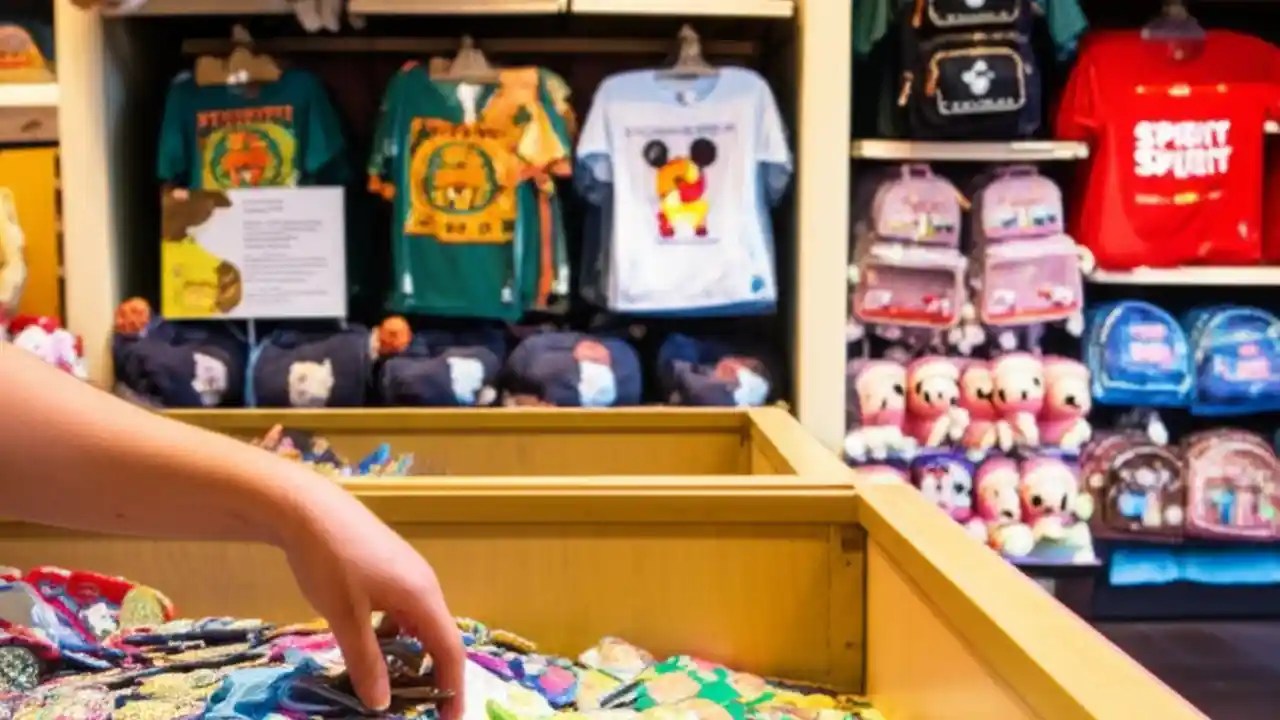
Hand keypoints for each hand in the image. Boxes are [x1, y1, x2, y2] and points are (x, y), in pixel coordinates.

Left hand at [280, 484, 464, 716]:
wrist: (306, 507)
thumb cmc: (329, 560)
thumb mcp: (344, 617)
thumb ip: (365, 661)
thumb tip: (382, 704)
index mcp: (422, 596)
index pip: (450, 651)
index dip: (453, 689)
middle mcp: (424, 584)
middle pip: (440, 638)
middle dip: (435, 677)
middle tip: (422, 709)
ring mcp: (408, 573)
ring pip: (420, 624)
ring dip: (413, 656)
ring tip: (396, 684)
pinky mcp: (390, 567)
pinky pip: (405, 610)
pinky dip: (397, 635)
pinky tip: (373, 644)